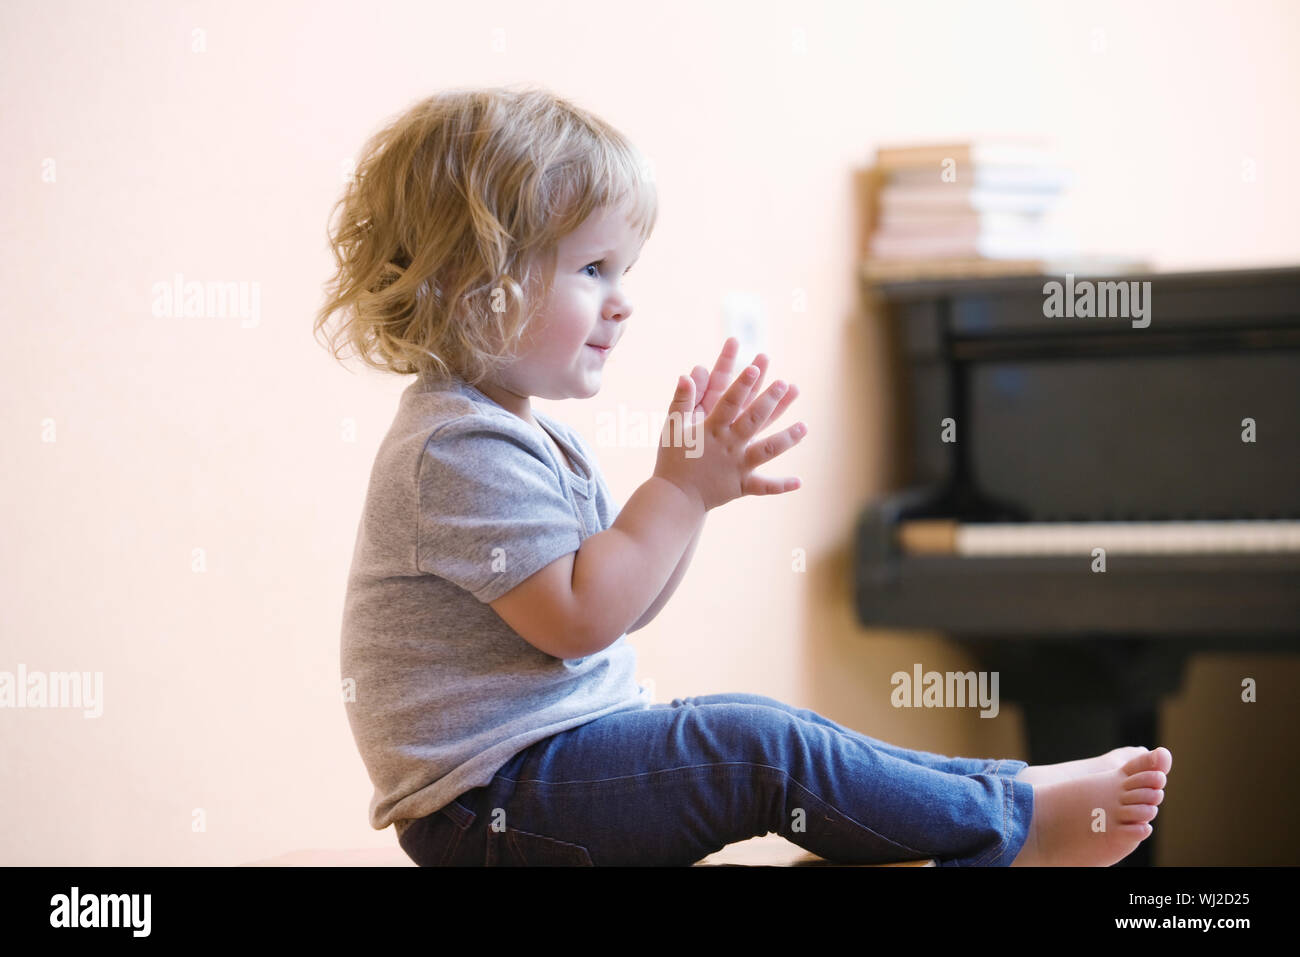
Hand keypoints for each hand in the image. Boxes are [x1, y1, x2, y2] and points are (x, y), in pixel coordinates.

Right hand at [653, 338, 805, 511]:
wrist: (674, 498)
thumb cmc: (673, 459)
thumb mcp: (672, 428)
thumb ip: (681, 401)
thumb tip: (686, 375)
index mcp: (712, 430)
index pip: (729, 402)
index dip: (742, 384)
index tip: (755, 367)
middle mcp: (729, 446)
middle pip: (753, 420)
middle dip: (770, 401)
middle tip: (785, 384)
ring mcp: (738, 466)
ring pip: (766, 450)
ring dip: (786, 439)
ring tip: (804, 427)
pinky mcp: (741, 486)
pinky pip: (764, 486)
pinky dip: (781, 485)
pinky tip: (799, 482)